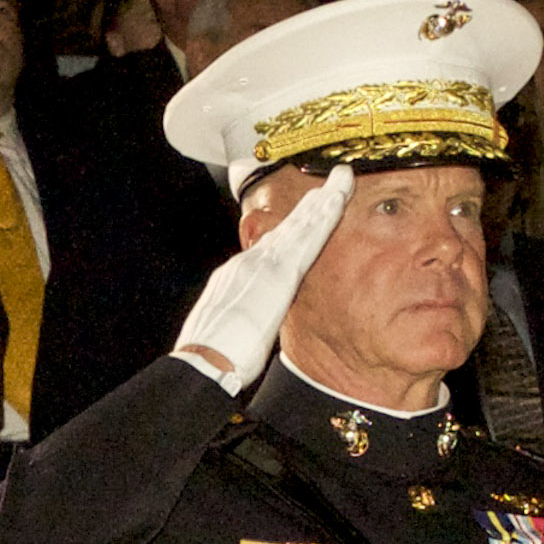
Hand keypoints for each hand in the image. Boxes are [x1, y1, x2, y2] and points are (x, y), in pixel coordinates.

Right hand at [173, 169, 347, 386]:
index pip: (270, 246)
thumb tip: (250, 322)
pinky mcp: (277, 274)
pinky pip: (307, 239)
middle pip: (286, 228)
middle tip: (331, 183)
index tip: (306, 213)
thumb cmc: (212, 359)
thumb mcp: (226, 331)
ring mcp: (262, 265)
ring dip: (321, 202)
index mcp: (236, 279)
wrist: (202, 363)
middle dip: (309, 206)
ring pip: (299, 226)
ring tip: (341, 181)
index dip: (291, 227)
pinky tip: (336, 201)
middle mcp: (248, 264)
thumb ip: (243, 318)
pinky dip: (322, 218)